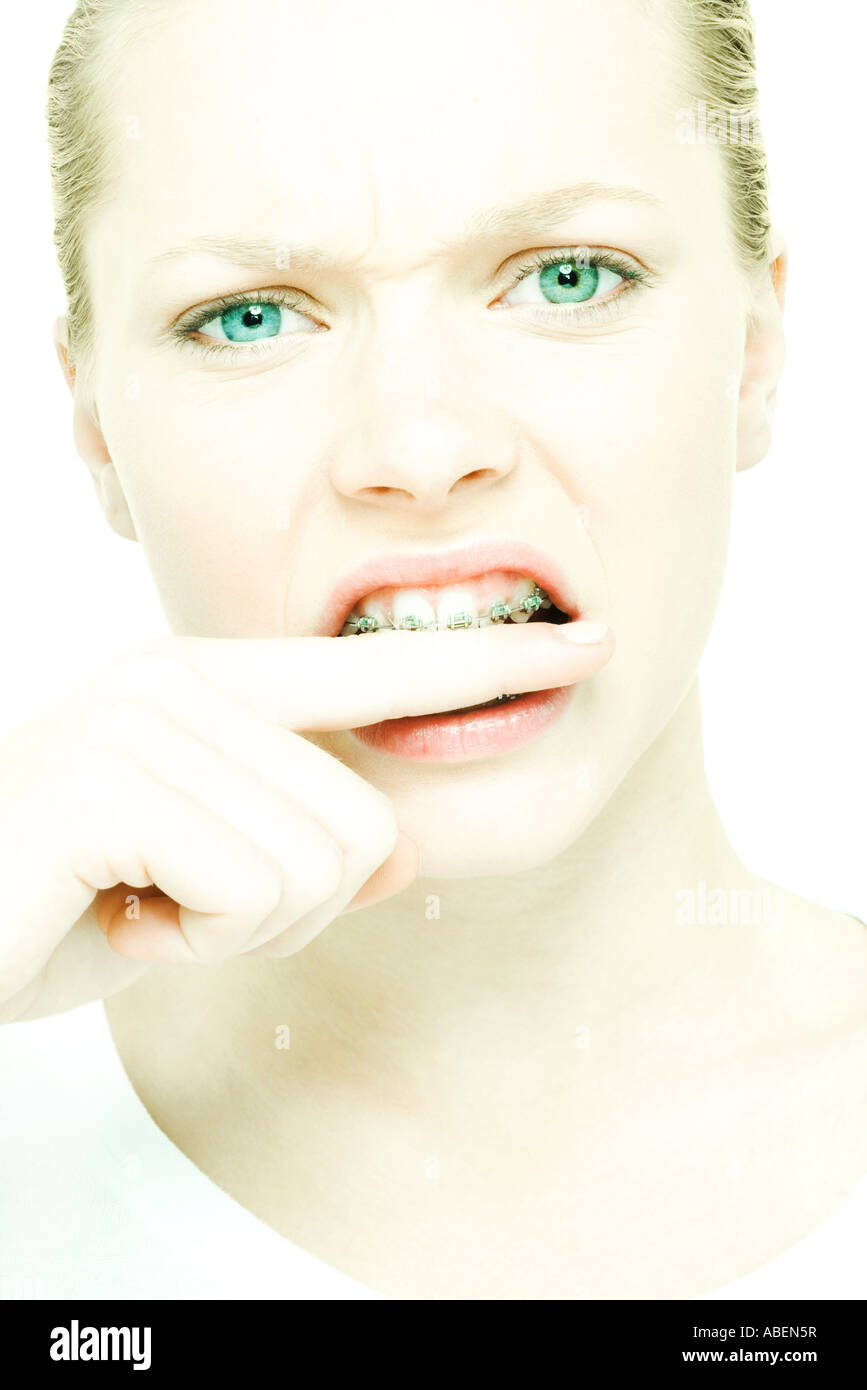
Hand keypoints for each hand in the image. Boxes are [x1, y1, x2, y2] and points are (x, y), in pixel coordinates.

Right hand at [0, 619, 611, 1020]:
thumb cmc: (63, 895)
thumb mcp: (205, 875)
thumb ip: (301, 850)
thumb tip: (398, 861)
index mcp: (214, 686)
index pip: (372, 671)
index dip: (478, 663)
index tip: (582, 640)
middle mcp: (185, 680)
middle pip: (366, 823)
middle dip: (287, 908)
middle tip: (179, 902)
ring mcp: (145, 718)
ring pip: (320, 865)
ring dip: (233, 928)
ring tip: (143, 903)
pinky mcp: (110, 780)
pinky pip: (254, 893)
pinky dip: (196, 943)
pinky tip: (119, 917)